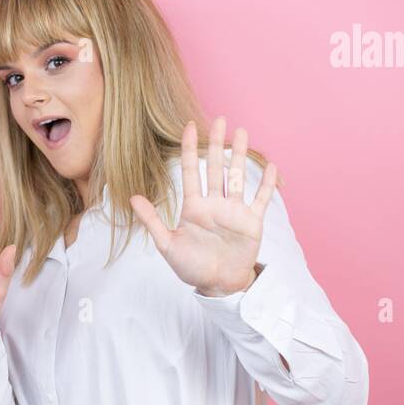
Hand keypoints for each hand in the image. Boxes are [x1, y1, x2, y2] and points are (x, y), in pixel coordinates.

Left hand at [130, 116, 276, 297]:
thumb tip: (132, 197)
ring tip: (242, 132)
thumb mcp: (167, 244)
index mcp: (194, 206)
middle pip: (216, 167)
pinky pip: (260, 199)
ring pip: (238, 176)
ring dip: (240, 155)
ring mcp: (234, 211)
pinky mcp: (252, 222)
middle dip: (217, 144)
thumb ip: (152, 221)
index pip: (191, 171)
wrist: (217, 285)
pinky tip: (271, 166)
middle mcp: (214, 204)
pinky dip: (266, 183)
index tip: (188, 126)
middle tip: (221, 119)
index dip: (190, 149)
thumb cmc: (191, 267)